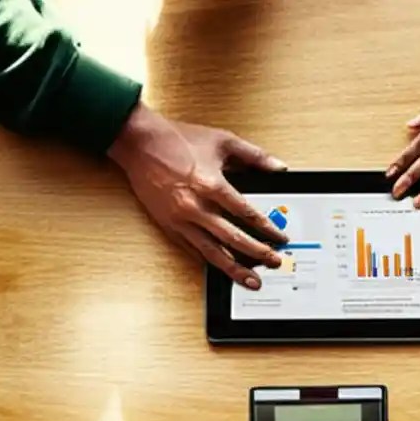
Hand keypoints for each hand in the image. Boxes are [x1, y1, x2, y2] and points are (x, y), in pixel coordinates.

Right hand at [108, 104, 288, 288]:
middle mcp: (196, 207)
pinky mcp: (168, 226)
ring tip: (250, 280)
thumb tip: (278, 168)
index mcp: (211, 185)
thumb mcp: (223, 141)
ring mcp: (180, 220)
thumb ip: (255, 156)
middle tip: (274, 262)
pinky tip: (221, 269)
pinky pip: (191, 250)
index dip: (268, 228)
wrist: (139, 144)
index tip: (280, 238)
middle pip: (233, 238)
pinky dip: (208, 261)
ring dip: (234, 269)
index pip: (247, 214)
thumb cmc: (177, 140)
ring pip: (212, 252)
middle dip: (257, 253)